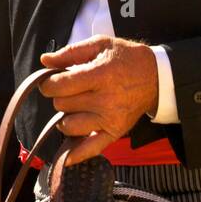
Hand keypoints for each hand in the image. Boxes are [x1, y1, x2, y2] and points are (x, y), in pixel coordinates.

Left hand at [38, 35, 158, 165]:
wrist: (155, 77)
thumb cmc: (125, 58)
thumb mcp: (101, 44)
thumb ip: (71, 52)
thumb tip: (45, 60)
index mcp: (101, 75)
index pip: (61, 86)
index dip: (49, 83)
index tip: (51, 80)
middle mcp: (105, 100)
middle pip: (62, 105)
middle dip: (60, 96)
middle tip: (70, 90)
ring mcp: (110, 119)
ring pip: (69, 126)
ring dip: (65, 117)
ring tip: (75, 107)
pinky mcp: (115, 132)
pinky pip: (90, 148)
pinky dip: (75, 154)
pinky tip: (65, 156)